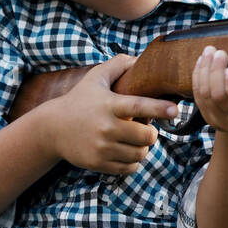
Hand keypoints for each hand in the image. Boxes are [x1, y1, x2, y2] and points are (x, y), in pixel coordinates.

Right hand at [40, 54, 179, 173]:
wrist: (52, 128)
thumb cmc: (80, 99)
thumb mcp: (95, 77)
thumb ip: (119, 65)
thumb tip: (141, 59)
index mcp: (109, 105)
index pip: (138, 106)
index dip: (159, 108)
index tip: (175, 110)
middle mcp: (106, 127)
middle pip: (146, 136)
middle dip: (151, 132)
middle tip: (145, 127)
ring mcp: (102, 147)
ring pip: (140, 154)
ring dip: (143, 147)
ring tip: (136, 139)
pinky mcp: (98, 163)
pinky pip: (129, 168)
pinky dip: (133, 161)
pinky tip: (126, 150)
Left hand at [192, 45, 227, 135]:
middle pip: (221, 99)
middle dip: (216, 73)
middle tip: (219, 52)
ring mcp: (225, 124)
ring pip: (207, 97)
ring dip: (205, 72)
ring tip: (209, 52)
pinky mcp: (211, 119)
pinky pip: (199, 99)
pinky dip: (198, 78)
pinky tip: (201, 62)